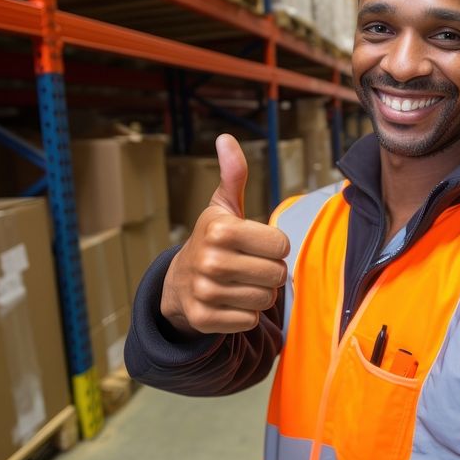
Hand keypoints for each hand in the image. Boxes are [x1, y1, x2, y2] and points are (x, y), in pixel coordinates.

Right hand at [161, 134, 290, 335]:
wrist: (178, 282)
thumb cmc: (212, 240)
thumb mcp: (222, 207)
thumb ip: (233, 174)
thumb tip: (226, 138)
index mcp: (220, 229)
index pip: (282, 245)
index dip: (274, 246)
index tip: (255, 244)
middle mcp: (210, 261)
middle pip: (277, 275)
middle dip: (269, 272)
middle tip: (248, 266)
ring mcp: (204, 292)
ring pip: (265, 300)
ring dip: (258, 293)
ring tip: (238, 283)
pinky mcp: (203, 319)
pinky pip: (249, 321)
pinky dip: (244, 314)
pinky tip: (228, 301)